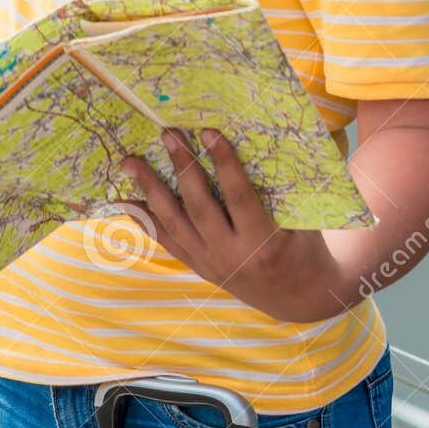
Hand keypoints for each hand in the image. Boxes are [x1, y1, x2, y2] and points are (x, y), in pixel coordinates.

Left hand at [117, 127, 350, 321]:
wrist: (297, 296)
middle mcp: (231, 255)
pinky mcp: (197, 266)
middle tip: (167, 133)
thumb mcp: (303, 221)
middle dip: (181, 167)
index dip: (223, 162)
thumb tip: (252, 138)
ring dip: (150, 189)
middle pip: (199, 206)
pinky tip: (123, 199)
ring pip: (173, 223)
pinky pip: (165, 241)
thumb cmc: (304, 246)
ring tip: (130, 161)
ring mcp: (209, 263)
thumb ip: (277, 189)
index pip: (239, 196)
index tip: (208, 131)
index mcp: (264, 242)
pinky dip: (143, 219)